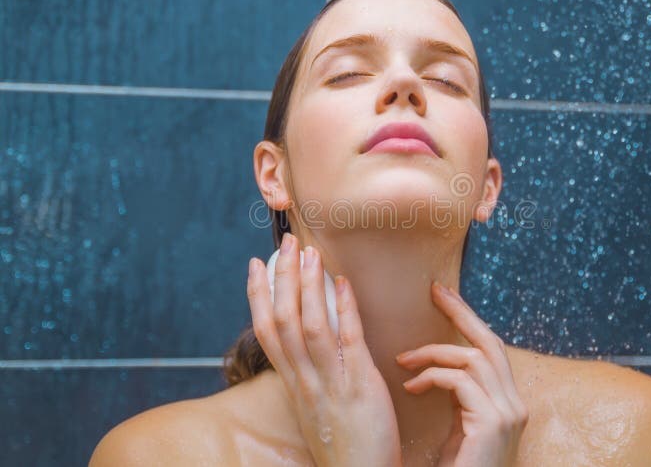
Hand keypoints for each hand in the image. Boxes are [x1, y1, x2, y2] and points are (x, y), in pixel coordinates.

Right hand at [247, 233, 402, 466]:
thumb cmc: (342, 443)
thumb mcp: (314, 406)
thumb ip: (308, 373)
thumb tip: (306, 341)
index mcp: (292, 383)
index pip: (266, 331)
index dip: (257, 294)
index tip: (255, 263)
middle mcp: (304, 380)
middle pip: (283, 320)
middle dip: (282, 278)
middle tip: (285, 242)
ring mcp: (330, 382)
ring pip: (310, 326)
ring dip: (308, 285)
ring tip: (310, 252)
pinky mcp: (359, 385)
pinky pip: (349, 340)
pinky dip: (345, 308)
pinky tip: (344, 282)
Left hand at [395, 281, 528, 466]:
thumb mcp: (458, 426)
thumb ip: (457, 396)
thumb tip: (434, 364)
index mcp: (507, 402)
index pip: (491, 348)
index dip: (468, 318)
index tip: (443, 294)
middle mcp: (515, 404)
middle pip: (490, 342)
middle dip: (461, 313)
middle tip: (433, 291)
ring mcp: (508, 413)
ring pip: (473, 357)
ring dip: (433, 352)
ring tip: (402, 361)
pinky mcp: (493, 423)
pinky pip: (461, 381)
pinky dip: (432, 376)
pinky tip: (411, 386)